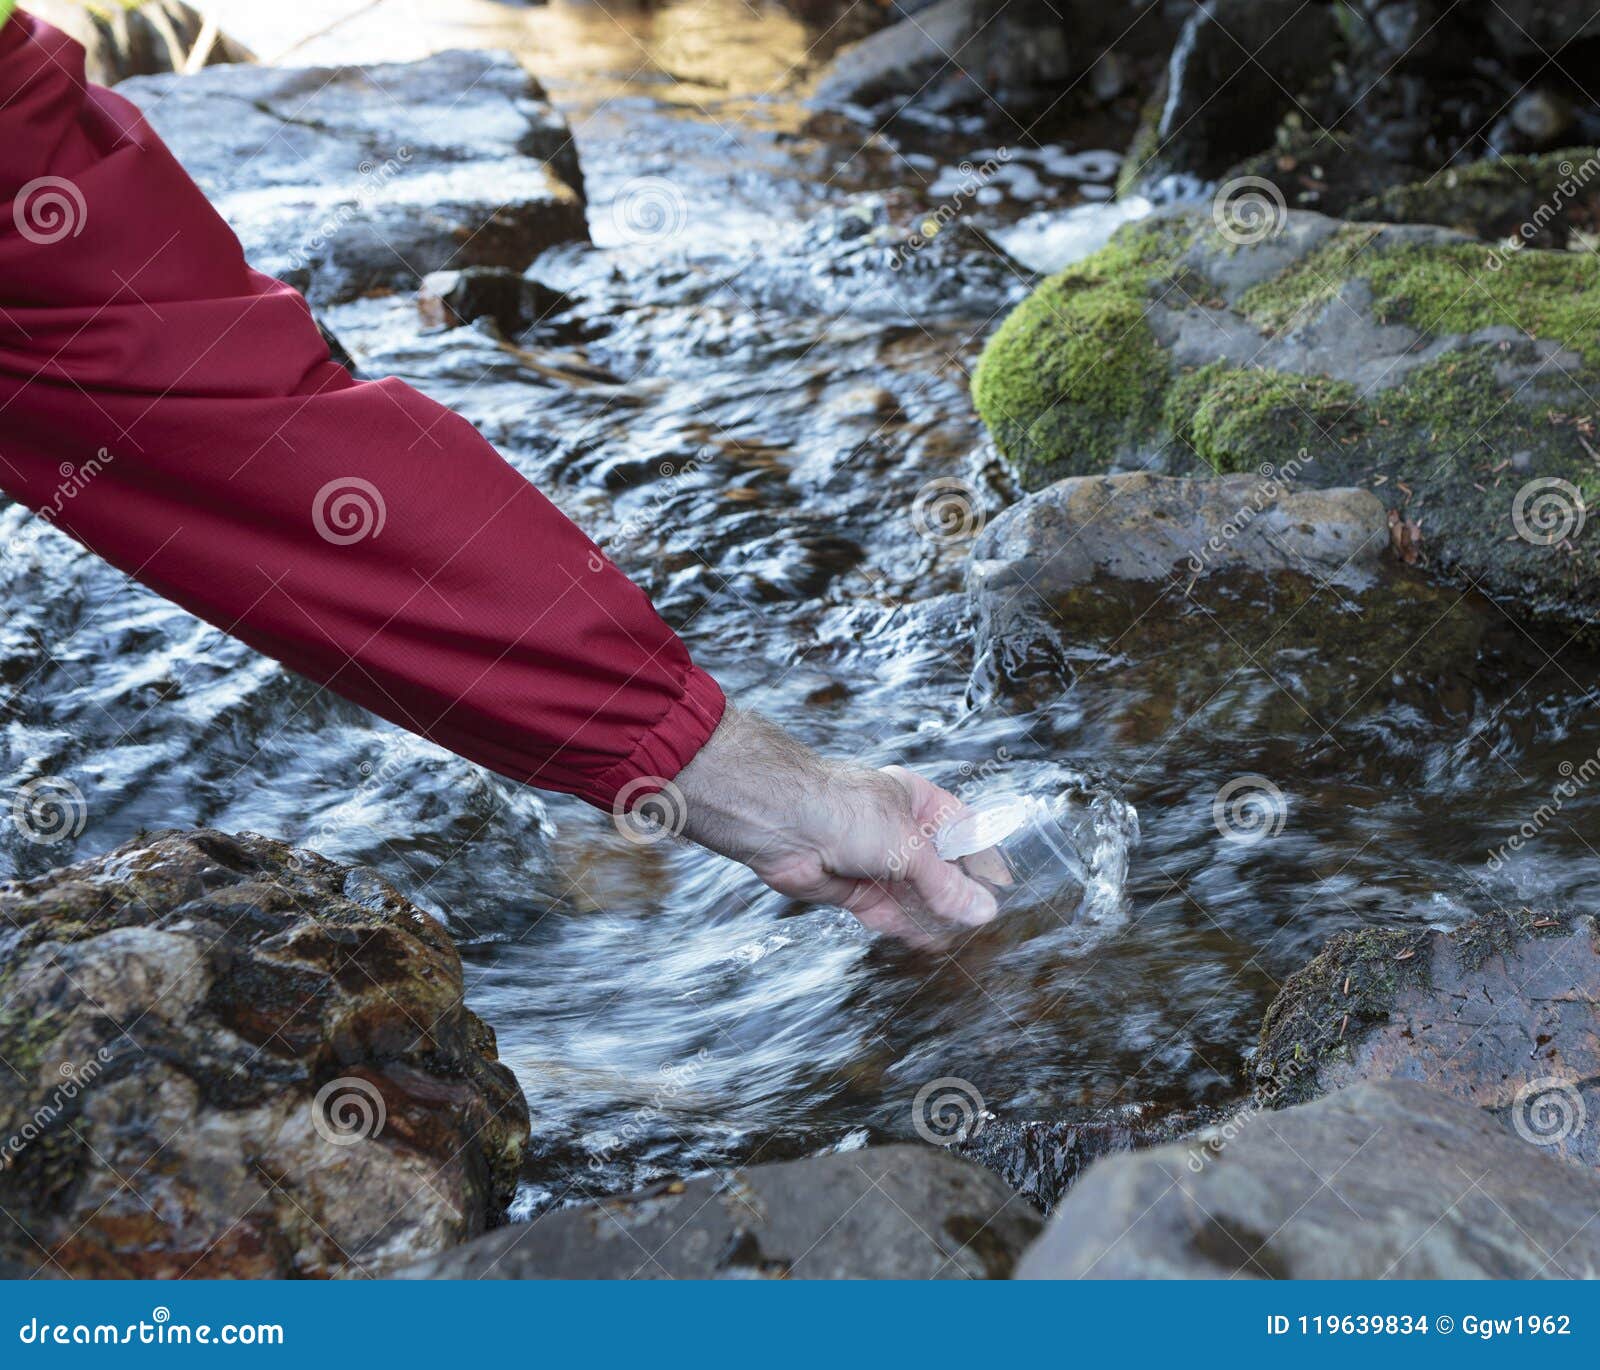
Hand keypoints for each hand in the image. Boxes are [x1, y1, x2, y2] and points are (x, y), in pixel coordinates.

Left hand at [667, 705, 997, 944]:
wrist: (780, 824)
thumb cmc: (842, 810)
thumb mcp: (907, 845)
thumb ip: (944, 883)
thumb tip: (983, 911)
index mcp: (918, 802)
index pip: (964, 830)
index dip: (984, 859)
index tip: (1004, 889)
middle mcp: (898, 830)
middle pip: (940, 868)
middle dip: (960, 896)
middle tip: (987, 925)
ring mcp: (875, 861)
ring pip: (916, 895)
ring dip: (937, 917)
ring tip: (968, 942)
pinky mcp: (854, 890)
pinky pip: (890, 914)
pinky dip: (910, 929)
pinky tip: (934, 945)